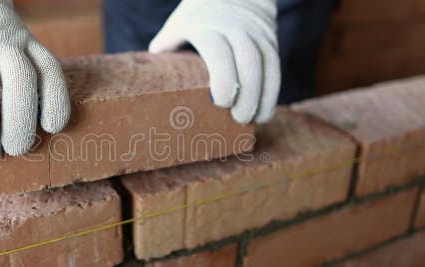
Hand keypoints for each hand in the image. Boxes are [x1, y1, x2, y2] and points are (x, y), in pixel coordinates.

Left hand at [150, 0, 279, 123]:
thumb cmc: (200, 14)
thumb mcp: (180, 23)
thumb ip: (167, 46)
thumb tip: (149, 79)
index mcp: (207, 26)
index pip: (219, 51)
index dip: (223, 78)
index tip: (221, 103)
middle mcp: (235, 28)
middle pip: (247, 61)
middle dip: (247, 93)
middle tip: (238, 119)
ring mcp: (255, 33)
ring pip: (266, 65)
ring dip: (262, 96)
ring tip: (254, 120)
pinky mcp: (270, 39)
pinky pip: (275, 67)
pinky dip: (273, 92)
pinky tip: (265, 112)